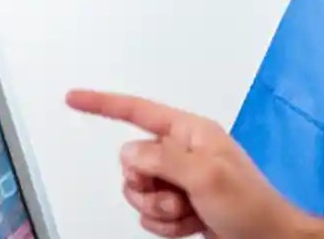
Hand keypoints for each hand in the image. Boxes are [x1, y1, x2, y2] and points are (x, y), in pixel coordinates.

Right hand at [66, 89, 311, 238]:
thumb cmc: (250, 204)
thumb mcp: (206, 175)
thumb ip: (163, 159)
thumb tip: (129, 152)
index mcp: (190, 132)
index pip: (137, 111)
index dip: (103, 104)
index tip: (73, 97)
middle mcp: (183, 152)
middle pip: (132, 163)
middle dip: (148, 188)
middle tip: (180, 197)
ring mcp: (181, 181)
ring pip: (138, 193)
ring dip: (159, 211)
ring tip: (190, 213)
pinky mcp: (181, 206)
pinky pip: (150, 216)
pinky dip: (166, 226)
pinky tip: (191, 225)